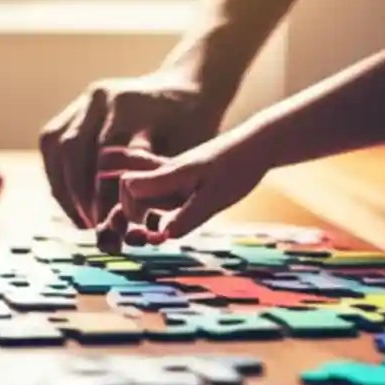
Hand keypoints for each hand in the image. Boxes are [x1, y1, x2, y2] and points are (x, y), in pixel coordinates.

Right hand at [39, 72, 226, 228]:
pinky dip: (57, 174)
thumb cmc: (192, 128)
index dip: (100, 196)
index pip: (102, 156)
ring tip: (80, 218)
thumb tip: (124, 224)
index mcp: (130, 104)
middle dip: (77, 194)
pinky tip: (72, 200)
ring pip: (55, 144)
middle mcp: (101, 96)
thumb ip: (153, 182)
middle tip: (91, 226)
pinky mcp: (74, 108)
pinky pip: (52, 142)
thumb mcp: (184, 153)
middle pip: (72, 148)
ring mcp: (84, 99)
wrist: (186, 89)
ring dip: (62, 186)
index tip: (106, 226)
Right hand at [95, 132, 269, 250]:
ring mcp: (173, 179)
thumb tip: (162, 236)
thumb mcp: (215, 197)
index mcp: (169, 175)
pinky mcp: (183, 184)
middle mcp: (165, 176)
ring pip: (144, 197)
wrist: (257, 146)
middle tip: (143, 237)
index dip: (129, 209)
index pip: (129, 186)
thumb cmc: (238, 168)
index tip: (145, 228)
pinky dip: (159, 214)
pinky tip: (173, 224)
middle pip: (129, 192)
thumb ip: (188, 217)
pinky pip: (161, 199)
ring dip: (143, 217)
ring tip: (155, 236)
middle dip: (128, 216)